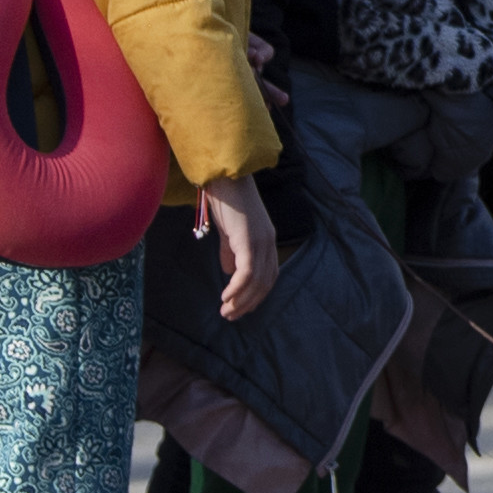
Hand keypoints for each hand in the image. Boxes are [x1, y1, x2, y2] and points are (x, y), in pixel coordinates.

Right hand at [197, 173, 279, 322]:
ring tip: (226, 312)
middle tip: (231, 316)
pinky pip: (246, 273)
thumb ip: (231, 251)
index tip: (242, 308)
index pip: (269, 275)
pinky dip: (237, 289)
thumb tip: (230, 272)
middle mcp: (269, 242)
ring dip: (241, 301)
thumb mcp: (229, 230)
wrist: (224, 176)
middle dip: (249, 303)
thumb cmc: (225, 199)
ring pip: (256, 282)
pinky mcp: (249, 240)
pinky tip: (226, 297)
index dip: (257, 294)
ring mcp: (261, 241)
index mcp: (266, 239)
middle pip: (265, 283)